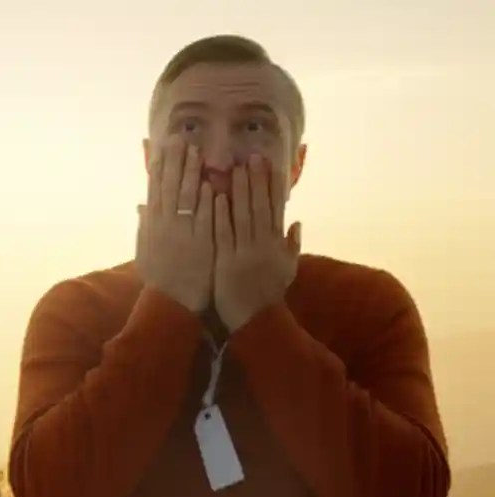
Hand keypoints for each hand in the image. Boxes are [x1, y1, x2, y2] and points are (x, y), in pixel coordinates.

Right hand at [136, 137, 214, 313]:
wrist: (170, 303)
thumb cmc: (160, 279)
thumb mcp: (144, 252)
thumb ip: (144, 228)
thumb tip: (141, 207)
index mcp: (152, 226)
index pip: (155, 190)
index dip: (159, 167)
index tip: (163, 147)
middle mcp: (165, 226)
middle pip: (169, 188)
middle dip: (174, 162)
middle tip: (179, 138)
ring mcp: (182, 234)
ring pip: (186, 199)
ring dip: (190, 175)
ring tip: (195, 152)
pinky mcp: (199, 245)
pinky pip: (202, 220)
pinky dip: (203, 203)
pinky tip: (208, 185)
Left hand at [213, 154, 301, 331]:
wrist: (256, 320)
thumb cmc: (268, 294)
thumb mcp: (287, 269)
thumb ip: (292, 244)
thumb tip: (297, 222)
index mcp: (276, 243)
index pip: (275, 208)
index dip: (272, 185)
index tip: (269, 163)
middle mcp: (263, 244)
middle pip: (260, 206)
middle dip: (256, 180)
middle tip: (251, 156)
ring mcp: (245, 251)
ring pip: (242, 215)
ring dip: (240, 191)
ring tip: (236, 168)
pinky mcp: (227, 261)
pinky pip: (224, 234)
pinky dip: (221, 215)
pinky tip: (217, 197)